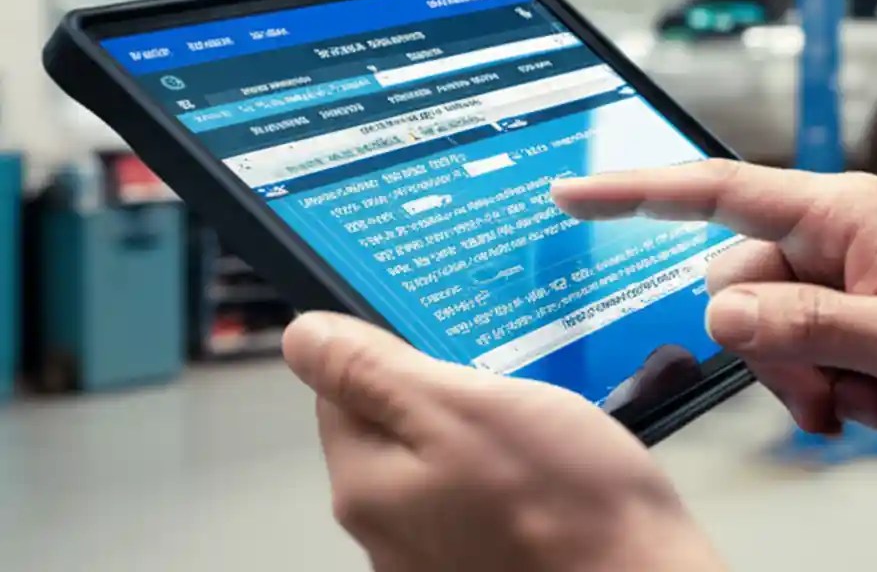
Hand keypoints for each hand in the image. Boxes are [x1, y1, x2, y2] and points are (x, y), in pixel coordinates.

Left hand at [283, 312, 725, 571]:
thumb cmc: (565, 501)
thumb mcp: (464, 407)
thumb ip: (373, 371)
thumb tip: (303, 336)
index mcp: (365, 484)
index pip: (341, 389)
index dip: (396, 354)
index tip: (451, 347)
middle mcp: (383, 531)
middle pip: (393, 428)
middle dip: (447, 395)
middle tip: (509, 386)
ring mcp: (432, 559)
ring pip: (442, 463)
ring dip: (482, 435)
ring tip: (539, 427)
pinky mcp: (480, 567)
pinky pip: (479, 500)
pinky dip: (509, 477)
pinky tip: (550, 472)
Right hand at [553, 161, 876, 460]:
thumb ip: (804, 325)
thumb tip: (718, 313)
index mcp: (841, 213)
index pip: (716, 191)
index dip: (636, 193)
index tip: (575, 193)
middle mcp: (832, 237)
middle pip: (734, 288)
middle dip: (773, 353)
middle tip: (836, 386)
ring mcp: (838, 278)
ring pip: (760, 333)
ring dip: (805, 381)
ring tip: (871, 395)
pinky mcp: (847, 315)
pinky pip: (793, 357)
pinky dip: (827, 391)